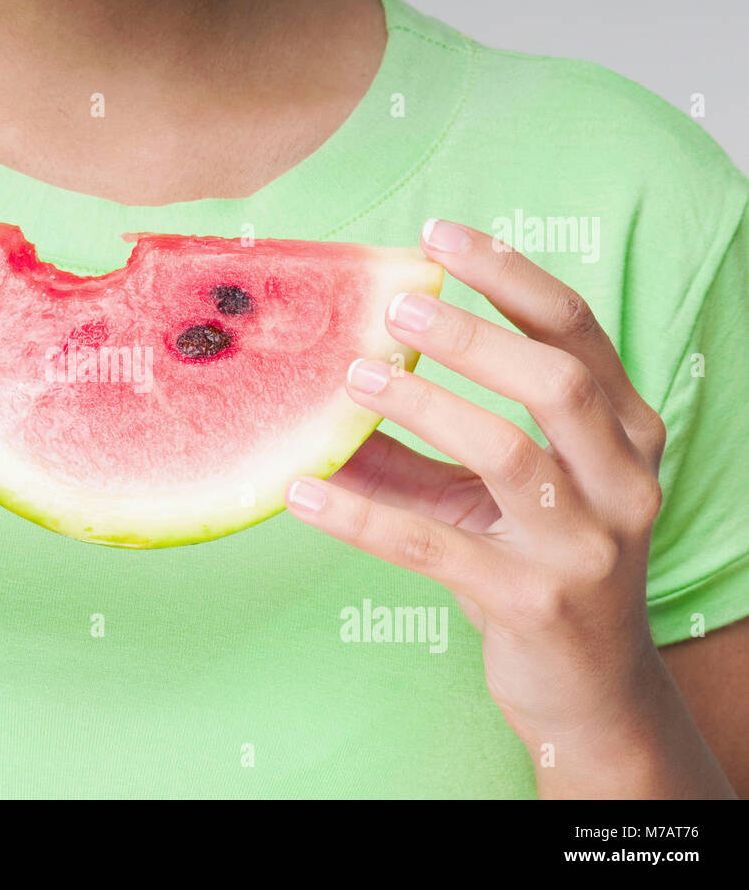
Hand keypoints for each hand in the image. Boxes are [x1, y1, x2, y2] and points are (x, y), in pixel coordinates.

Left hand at [286, 218, 731, 796]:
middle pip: (556, 380)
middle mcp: (622, 482)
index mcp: (623, 434)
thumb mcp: (488, 496)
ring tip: (355, 380)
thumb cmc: (538, 568)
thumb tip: (326, 387)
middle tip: (394, 308)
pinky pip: (435, 545)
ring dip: (424, 404)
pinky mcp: (533, 604)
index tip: (439, 235)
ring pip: (508, 453)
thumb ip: (421, 443)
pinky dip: (362, 515)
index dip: (508, 275)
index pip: (577, 331)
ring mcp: (585, 547)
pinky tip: (303, 491)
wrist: (590, 692)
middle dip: (471, 335)